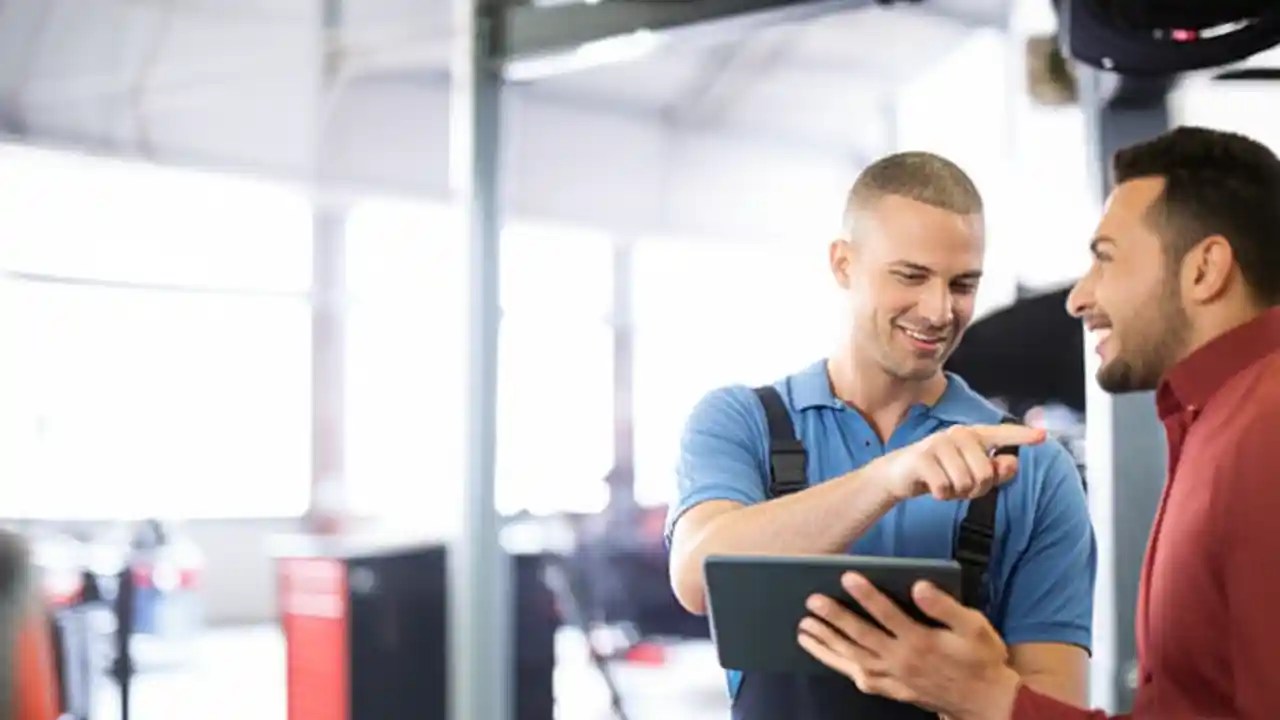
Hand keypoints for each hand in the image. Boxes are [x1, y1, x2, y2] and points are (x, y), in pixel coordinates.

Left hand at [797, 572, 1021, 719]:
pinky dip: (839, 665)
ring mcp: (894, 677)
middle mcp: (902, 660)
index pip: (888, 614)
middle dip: (835, 617)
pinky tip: (822, 654)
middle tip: (812, 601)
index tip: (846, 576)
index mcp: (921, 641)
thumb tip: (919, 586)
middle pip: (862, 636)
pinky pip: (859, 677)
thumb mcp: (973, 627)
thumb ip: (945, 607)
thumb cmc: (980, 658)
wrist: (985, 702)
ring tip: (804, 627)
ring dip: (827, 642)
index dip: (866, 595)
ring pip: (853, 658)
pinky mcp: (891, 689)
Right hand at [869, 424, 1044, 501]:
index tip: (1043, 436)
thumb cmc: (939, 472)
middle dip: (975, 488)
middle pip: (985, 473)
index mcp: (973, 435)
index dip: (1023, 436)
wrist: (899, 475)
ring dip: (955, 492)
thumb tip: (1012, 463)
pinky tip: (933, 488)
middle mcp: (958, 434)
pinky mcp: (923, 458)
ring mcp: (939, 444)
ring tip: (945, 485)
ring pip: (965, 482)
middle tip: (959, 486)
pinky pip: (944, 487)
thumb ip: (995, 471)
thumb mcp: (969, 474)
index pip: (1003, 434)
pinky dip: (940, 495)